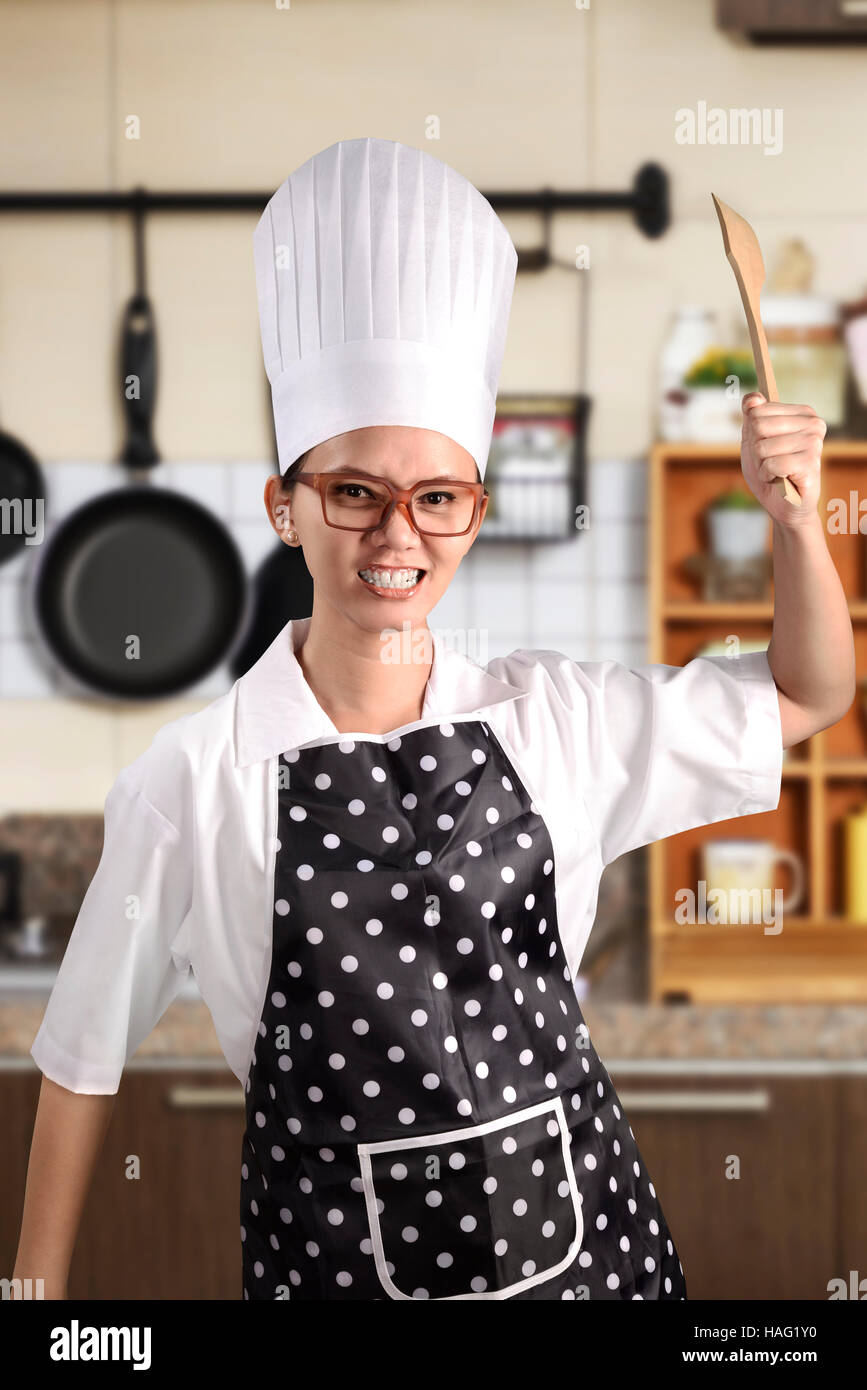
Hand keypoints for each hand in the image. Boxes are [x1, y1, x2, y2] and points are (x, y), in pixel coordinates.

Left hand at [740, 393, 823, 525]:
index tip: (765, 448)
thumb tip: (753, 398)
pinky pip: (772, 464)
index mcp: (802, 413)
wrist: (783, 505)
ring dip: (762, 465)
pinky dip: (768, 476)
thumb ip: (751, 417)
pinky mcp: (811, 463)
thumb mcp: (753, 441)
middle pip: (758, 425)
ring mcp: (814, 442)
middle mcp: (813, 423)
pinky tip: (780, 480)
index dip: (752, 435)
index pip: (756, 410)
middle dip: (755, 450)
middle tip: (769, 462)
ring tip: (776, 472)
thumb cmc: (770, 472)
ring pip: (762, 447)